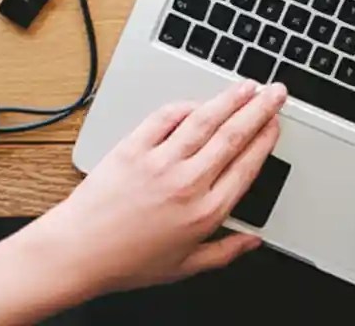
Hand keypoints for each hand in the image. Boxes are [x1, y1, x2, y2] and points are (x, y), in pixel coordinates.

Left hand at [23, 80, 286, 296]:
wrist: (79, 252)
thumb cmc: (126, 262)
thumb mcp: (185, 267)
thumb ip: (225, 252)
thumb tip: (253, 241)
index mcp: (205, 213)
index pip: (247, 165)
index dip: (265, 140)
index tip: (275, 124)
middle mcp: (187, 183)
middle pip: (233, 136)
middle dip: (259, 110)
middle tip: (275, 93)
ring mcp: (158, 162)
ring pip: (203, 120)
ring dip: (229, 99)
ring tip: (246, 87)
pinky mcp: (132, 148)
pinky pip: (163, 118)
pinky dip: (184, 106)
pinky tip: (197, 101)